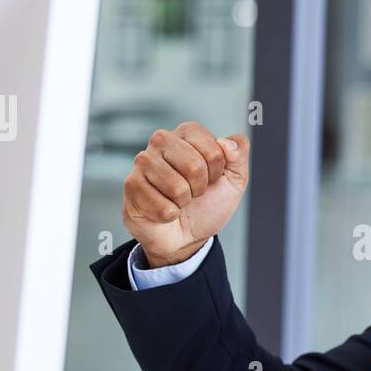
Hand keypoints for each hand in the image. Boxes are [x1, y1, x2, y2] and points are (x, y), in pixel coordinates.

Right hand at [121, 122, 249, 267]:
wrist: (186, 237)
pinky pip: (162, 206)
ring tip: (177, 201)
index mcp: (188, 133)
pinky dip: (169, 215)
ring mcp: (143, 161)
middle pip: (195, 166)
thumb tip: (226, 143)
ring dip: (183, 202)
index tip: (210, 180)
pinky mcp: (131, 185)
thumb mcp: (234, 181)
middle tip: (193, 193)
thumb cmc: (207, 205)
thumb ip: (239, 156)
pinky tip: (162, 211)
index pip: (214, 149)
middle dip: (200, 188)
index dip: (217, 172)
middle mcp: (162, 140)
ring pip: (177, 187)